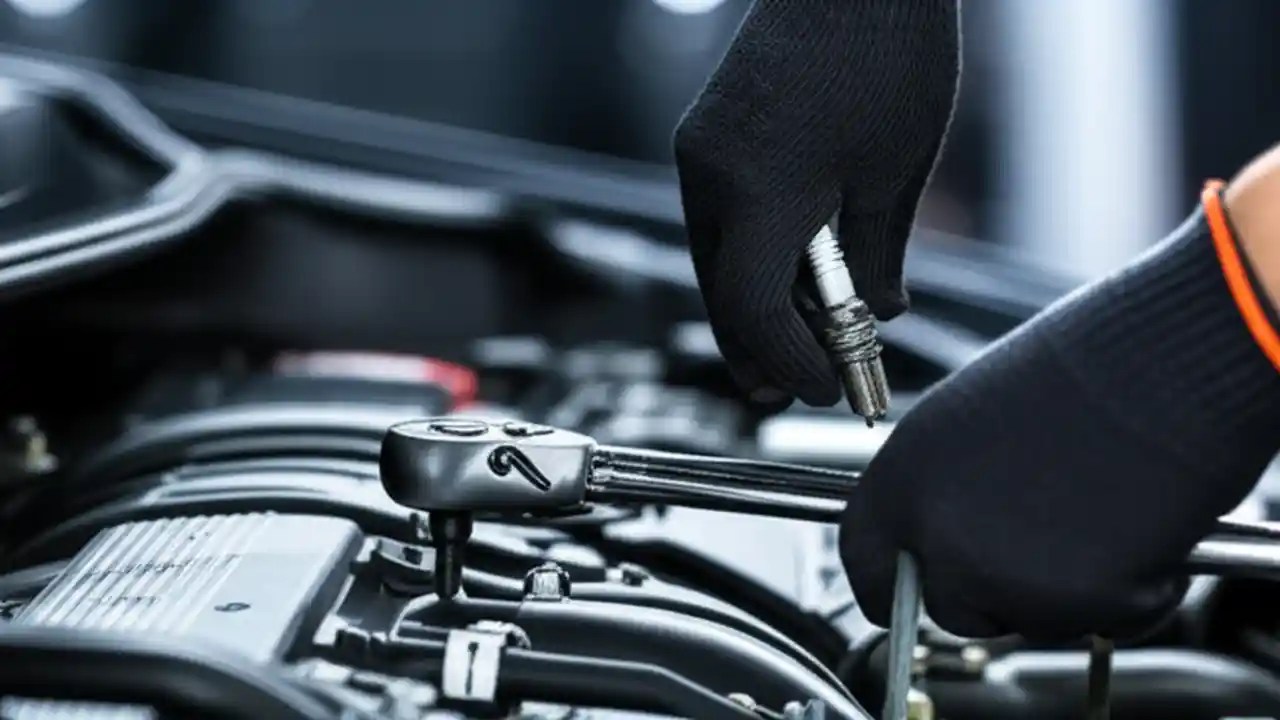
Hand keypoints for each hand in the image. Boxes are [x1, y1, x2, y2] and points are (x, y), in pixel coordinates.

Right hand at [674, 0, 958, 406]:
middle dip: (757, 349)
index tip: (826, 389)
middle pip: (719, 293)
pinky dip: (751, 256)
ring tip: (796, 342)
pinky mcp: (706, 134)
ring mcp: (699, 152)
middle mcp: (710, 177)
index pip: (752, 311)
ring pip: (713, 259)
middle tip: (789, 389)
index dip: (790, 362)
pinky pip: (718, 219)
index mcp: (759, 192)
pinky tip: (790, 272)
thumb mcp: (896, 170)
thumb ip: (880, 256)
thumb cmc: (886, 54)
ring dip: (753, 305)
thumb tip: (879, 317)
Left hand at [839, 151, 1279, 640]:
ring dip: (1058, 589)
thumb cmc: (1083, 367)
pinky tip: (1136, 527)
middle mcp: (939, 535)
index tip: (911, 583)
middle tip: (1037, 543)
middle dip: (986, 591)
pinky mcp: (1076, 606)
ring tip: (1093, 510)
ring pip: (1023, 619)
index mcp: (903, 479)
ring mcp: (1003, 578)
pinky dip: (1130, 591)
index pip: (863, 559)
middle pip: (945, 605)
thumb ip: (941, 483)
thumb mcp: (969, 416)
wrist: (1164, 366)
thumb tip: (941, 526)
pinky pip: (1103, 621)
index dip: (893, 576)